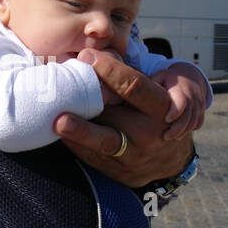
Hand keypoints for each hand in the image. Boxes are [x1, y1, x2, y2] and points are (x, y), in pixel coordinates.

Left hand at [54, 49, 192, 185]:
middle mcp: (149, 133)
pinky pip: (94, 157)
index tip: (87, 56)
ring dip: (80, 131)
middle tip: (63, 84)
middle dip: (88, 98)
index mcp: (161, 109)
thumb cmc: (156, 118)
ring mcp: (133, 155)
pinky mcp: (118, 170)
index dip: (111, 70)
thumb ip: (134, 82)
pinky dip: (76, 144)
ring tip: (58, 121)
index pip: (134, 86)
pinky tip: (58, 132)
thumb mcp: (157, 98)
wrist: (169, 163)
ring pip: (104, 141)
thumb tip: (96, 60)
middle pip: (114, 114)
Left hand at [151, 64, 208, 138]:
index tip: (166, 120)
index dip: (176, 111)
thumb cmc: (168, 78)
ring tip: (171, 137)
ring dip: (184, 131)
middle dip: (178, 128)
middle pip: (189, 115)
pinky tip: (180, 134)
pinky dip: (191, 129)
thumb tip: (138, 94)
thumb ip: (152, 84)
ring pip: (194, 121)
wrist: (189, 76)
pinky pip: (199, 122)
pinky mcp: (201, 110)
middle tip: (166, 136)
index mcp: (181, 88)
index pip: (182, 101)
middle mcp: (192, 96)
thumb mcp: (160, 76)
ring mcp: (198, 103)